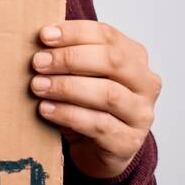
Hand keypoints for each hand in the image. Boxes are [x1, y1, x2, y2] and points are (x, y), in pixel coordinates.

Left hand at [28, 20, 160, 180]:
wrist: (97, 151)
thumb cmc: (87, 106)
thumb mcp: (81, 76)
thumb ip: (71, 56)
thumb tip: (40, 38)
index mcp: (135, 58)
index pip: (108, 36)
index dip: (75, 33)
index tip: (44, 35)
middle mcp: (145, 84)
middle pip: (112, 61)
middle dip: (70, 59)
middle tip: (38, 63)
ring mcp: (140, 114)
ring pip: (107, 94)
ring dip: (67, 87)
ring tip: (38, 86)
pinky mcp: (128, 142)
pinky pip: (98, 124)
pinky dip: (68, 114)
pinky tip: (46, 109)